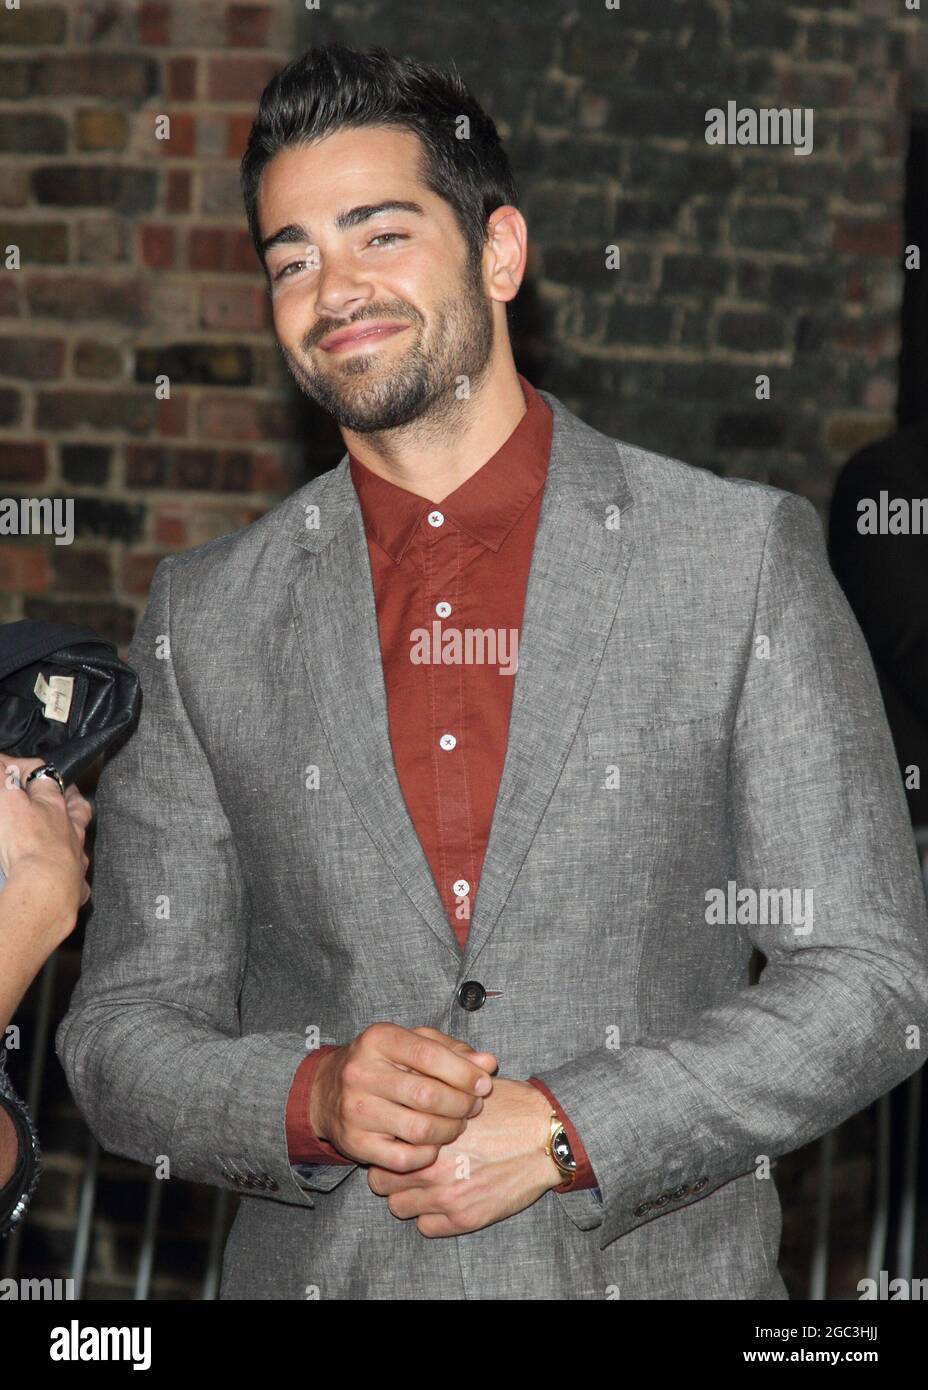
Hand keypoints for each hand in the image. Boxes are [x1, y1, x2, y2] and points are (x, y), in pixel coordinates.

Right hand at [0, 754, 92, 936]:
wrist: (46, 888)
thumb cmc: (26, 842)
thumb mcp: (6, 802)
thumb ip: (3, 778)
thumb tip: (2, 763)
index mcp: (54, 804)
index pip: (44, 775)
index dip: (26, 768)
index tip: (9, 766)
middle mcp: (71, 828)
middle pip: (76, 806)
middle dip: (69, 798)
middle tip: (65, 793)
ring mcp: (77, 856)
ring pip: (80, 840)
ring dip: (74, 835)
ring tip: (69, 833)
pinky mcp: (75, 885)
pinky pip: (77, 879)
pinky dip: (73, 877)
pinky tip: (68, 879)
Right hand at [310, 1022, 497, 1169]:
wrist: (328, 1091)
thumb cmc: (384, 1063)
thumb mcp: (413, 1044)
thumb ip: (452, 1051)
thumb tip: (488, 1064)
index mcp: (378, 1040)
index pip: (429, 1055)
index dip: (464, 1072)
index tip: (484, 1084)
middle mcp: (361, 1073)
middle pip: (427, 1095)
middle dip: (461, 1104)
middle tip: (473, 1108)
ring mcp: (356, 1110)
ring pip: (419, 1129)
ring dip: (449, 1131)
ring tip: (457, 1125)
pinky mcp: (354, 1143)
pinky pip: (403, 1158)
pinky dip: (427, 1155)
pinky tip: (434, 1145)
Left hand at [367, 1076, 561, 1236]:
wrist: (545, 1137)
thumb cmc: (508, 1108)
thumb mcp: (465, 1091)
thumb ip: (432, 1099)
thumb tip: (408, 1093)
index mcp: (428, 1133)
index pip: (382, 1147)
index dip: (389, 1145)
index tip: (398, 1144)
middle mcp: (432, 1167)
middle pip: (381, 1181)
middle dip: (392, 1172)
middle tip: (407, 1166)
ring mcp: (447, 1197)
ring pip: (399, 1207)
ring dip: (408, 1197)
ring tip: (424, 1185)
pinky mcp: (466, 1218)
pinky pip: (426, 1228)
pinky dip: (430, 1217)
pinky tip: (444, 1200)